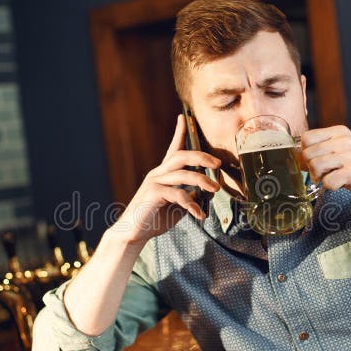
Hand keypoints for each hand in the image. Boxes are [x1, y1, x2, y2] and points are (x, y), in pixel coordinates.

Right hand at [112, 114, 220, 243]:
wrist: (133, 233)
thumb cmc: (154, 219)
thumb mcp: (176, 206)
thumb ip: (188, 196)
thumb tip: (203, 191)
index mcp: (163, 174)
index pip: (172, 148)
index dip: (179, 132)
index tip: (184, 117)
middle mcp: (158, 174)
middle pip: (181, 155)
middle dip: (201, 156)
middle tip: (218, 164)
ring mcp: (155, 182)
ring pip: (183, 173)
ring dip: (202, 179)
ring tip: (215, 189)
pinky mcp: (154, 194)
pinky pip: (179, 195)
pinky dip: (193, 205)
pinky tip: (200, 215)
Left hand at [300, 125, 350, 206]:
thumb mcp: (342, 152)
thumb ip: (321, 151)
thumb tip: (295, 156)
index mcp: (339, 132)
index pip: (306, 137)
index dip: (305, 153)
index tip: (313, 163)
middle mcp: (344, 140)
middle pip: (308, 153)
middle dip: (311, 168)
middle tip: (323, 175)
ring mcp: (350, 154)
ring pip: (316, 165)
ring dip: (320, 178)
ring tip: (331, 179)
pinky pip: (328, 181)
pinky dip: (331, 187)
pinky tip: (341, 185)